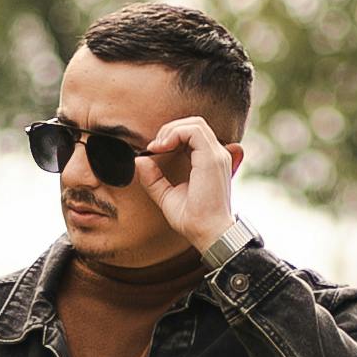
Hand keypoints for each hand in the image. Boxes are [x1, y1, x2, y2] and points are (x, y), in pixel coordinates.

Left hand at [140, 110, 237, 252]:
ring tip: (159, 147)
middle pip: (193, 123)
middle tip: (155, 147)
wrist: (208, 233)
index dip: (170, 137)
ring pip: (194, 123)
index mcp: (208, 161)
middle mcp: (216, 155)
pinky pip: (194, 131)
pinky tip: (162, 148)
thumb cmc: (193, 219)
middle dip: (169, 130)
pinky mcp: (212, 158)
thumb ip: (153, 178)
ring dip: (171, 130)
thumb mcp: (166, 195)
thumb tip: (140, 160)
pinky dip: (175, 134)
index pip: (192, 134)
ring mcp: (216, 155)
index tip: (154, 152)